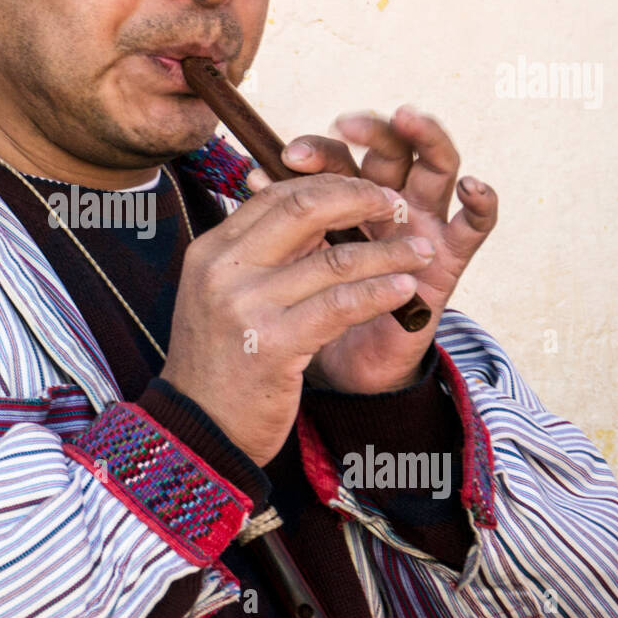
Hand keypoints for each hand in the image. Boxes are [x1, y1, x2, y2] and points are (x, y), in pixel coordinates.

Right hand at [160, 171, 436, 465]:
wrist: (195, 432)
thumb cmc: (219, 365)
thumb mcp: (224, 298)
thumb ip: (262, 259)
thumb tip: (320, 218)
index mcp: (211, 251)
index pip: (276, 194)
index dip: (331, 185)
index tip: (369, 191)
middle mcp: (224, 269)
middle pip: (304, 207)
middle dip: (362, 199)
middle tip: (400, 206)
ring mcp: (246, 305)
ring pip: (334, 259)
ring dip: (389, 251)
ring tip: (422, 252)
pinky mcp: (273, 344)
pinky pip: (341, 305)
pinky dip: (380, 291)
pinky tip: (405, 290)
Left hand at [243, 106, 497, 394]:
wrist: (342, 366)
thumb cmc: (312, 309)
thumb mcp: (294, 264)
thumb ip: (286, 224)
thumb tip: (252, 178)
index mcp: (347, 199)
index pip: (338, 157)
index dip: (318, 149)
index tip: (289, 156)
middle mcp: (389, 203)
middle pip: (389, 149)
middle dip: (370, 130)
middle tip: (345, 125)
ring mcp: (423, 224)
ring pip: (437, 166)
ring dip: (426, 137)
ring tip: (407, 118)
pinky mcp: (450, 258)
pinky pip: (476, 225)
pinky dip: (482, 203)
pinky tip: (471, 187)